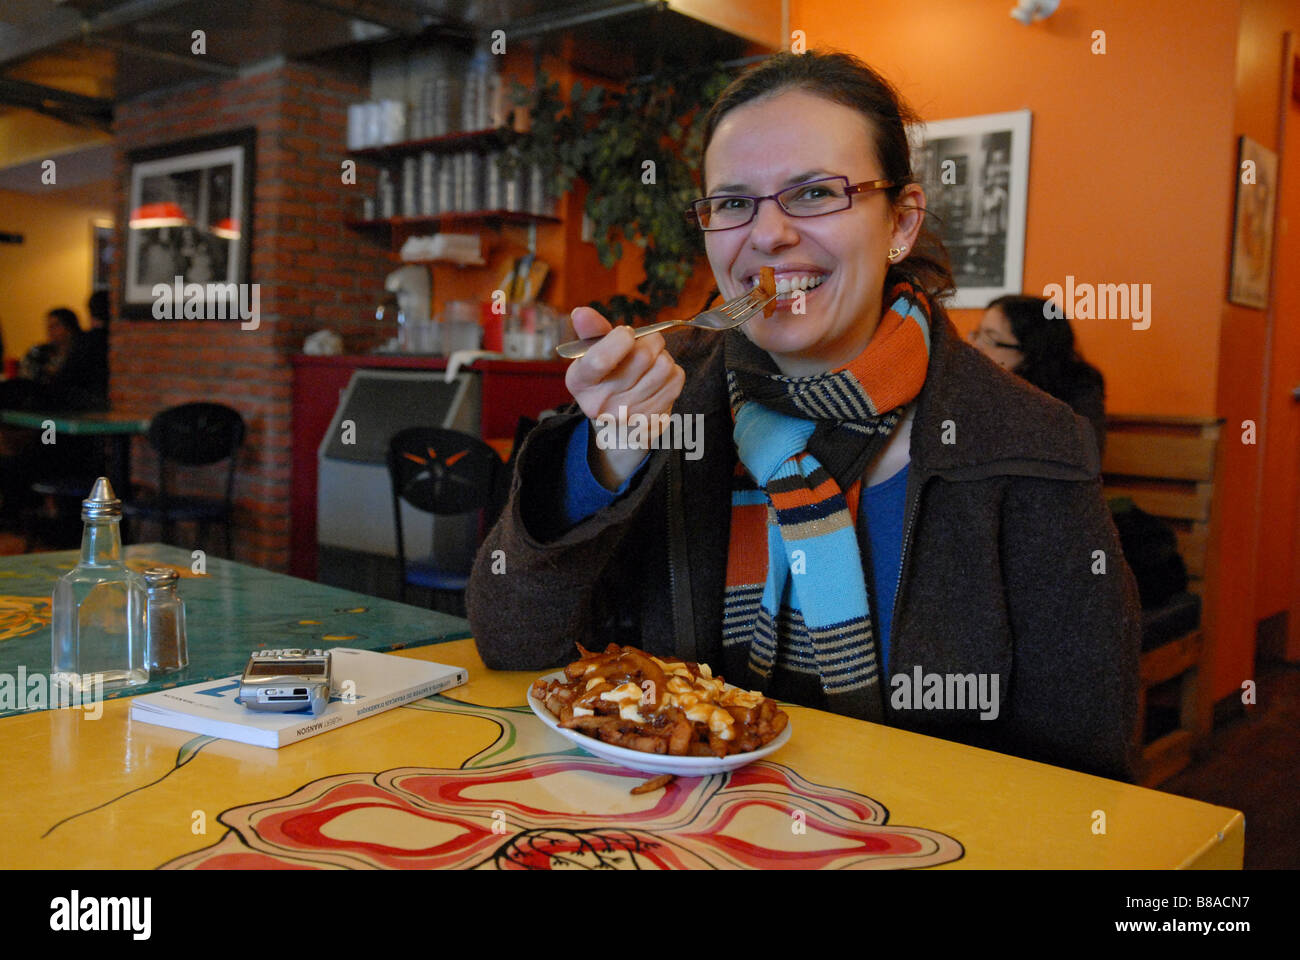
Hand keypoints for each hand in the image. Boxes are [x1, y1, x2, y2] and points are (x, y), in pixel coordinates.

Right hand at [564, 306, 685, 489]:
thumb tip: (581, 312)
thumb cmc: (605, 378)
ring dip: (662, 354)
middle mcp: (602, 403)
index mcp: (580, 382)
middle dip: (649, 340)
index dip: (620, 339)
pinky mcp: (654, 417)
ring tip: (651, 361)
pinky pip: (676, 378)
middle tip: (644, 343)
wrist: (617, 424)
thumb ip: (591, 331)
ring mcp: (630, 413)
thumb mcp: (592, 354)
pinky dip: (672, 370)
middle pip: (642, 356)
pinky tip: (658, 376)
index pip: (600, 359)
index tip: (625, 333)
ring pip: (664, 365)